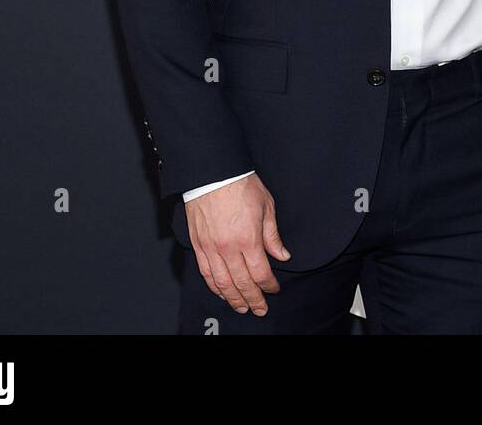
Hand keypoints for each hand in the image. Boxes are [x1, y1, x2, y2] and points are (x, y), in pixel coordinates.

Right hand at [184, 172, 289, 315]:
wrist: (214, 172)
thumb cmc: (241, 184)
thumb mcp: (267, 206)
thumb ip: (273, 235)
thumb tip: (282, 255)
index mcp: (248, 238)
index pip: (261, 273)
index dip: (269, 285)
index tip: (274, 289)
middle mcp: (228, 248)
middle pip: (242, 283)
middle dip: (253, 299)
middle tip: (259, 309)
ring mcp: (211, 248)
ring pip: (222, 283)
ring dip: (233, 298)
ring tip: (242, 307)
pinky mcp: (198, 245)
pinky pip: (206, 273)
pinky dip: (214, 287)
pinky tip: (222, 292)